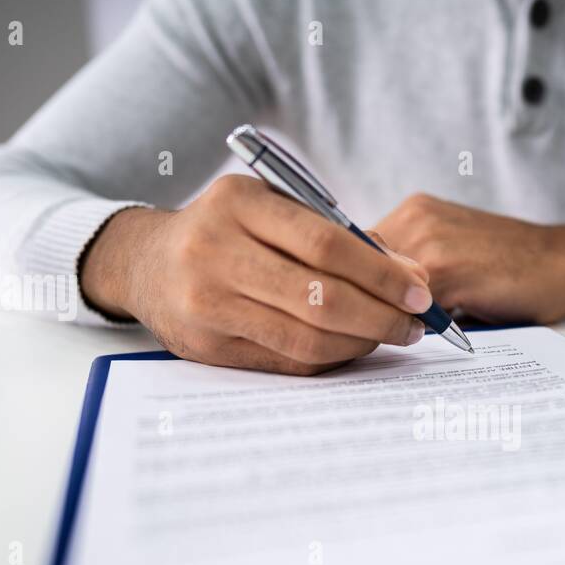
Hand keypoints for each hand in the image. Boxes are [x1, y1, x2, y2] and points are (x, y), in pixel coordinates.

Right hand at [79, 175, 433, 374]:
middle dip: (381, 313)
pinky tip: (354, 347)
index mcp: (238, 204)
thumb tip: (409, 272)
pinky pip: (286, 360)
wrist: (144, 263)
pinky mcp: (207, 346)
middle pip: (320, 296)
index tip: (420, 290)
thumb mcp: (266, 209)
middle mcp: (216, 251)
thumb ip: (331, 232)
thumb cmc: (226, 231)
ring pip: (306, 337)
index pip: (326, 243)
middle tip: (416, 322)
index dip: (381, 272)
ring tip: (391, 334)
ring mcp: (207, 303)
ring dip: (361, 341)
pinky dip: (331, 357)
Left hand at [371, 194, 564, 325]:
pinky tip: (432, 336)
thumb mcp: (451, 257)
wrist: (564, 262)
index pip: (352, 257)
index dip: (355, 291)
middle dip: (364, 305)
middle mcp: (413, 219)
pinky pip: (407, 306)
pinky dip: (411, 326)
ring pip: (377, 291)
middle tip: (380, 332)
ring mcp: (427, 240)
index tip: (364, 316)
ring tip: (407, 336)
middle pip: (355, 273)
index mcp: (411, 214)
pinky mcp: (447, 268)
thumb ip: (410, 274)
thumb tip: (366, 309)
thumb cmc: (511, 268)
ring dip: (387, 318)